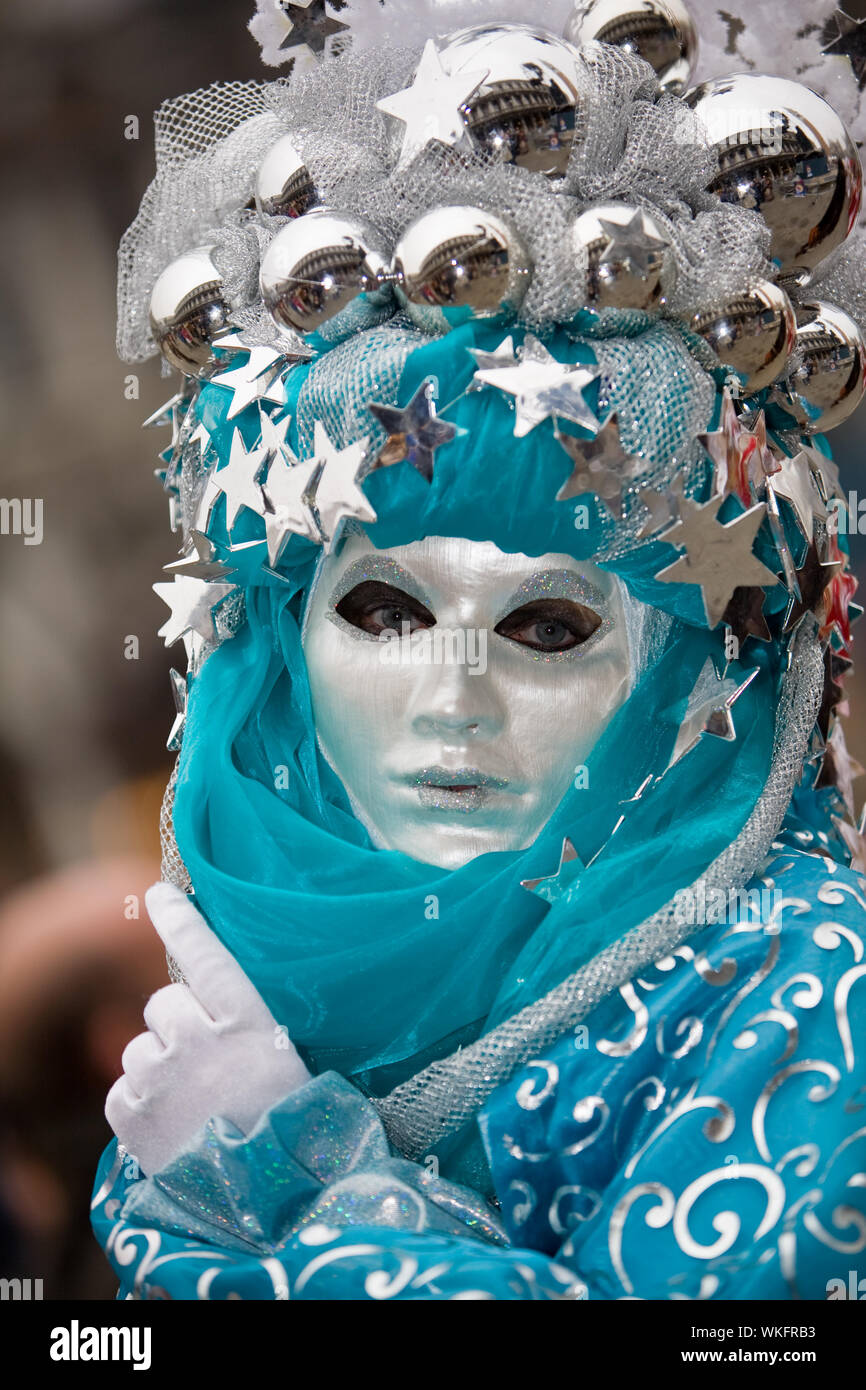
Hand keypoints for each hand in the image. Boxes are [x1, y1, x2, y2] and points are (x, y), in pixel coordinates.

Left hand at [105, 881, 309, 1175]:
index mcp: (248, 1021)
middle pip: (163, 1002)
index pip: (206, 953)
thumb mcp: (291, 1064)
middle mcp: (198, 1040)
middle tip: (203, 1061)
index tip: (159, 894)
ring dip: (158, 1067)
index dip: (182, 919)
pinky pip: (121, 1090)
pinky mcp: (130, 1115)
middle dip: (176, 1025)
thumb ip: (253, 1029)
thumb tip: (227, 1009)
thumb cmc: (294, 1131)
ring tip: (191, 1104)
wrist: (273, 1208)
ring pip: (139, 1047)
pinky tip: (170, 1125)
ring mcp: (160, 1077)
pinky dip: (138, 1104)